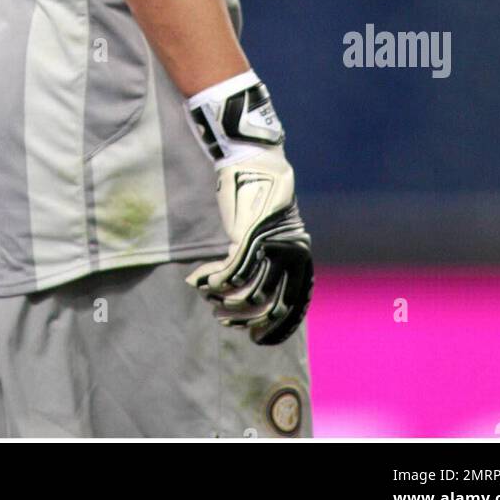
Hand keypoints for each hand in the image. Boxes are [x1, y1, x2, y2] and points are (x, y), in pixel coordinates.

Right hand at [185, 144, 313, 344]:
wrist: (253, 162)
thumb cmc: (261, 198)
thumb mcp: (272, 233)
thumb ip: (270, 261)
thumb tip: (254, 299)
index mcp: (301, 258)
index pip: (293, 307)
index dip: (273, 328)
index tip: (254, 337)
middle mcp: (290, 256)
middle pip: (266, 306)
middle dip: (241, 318)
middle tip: (221, 317)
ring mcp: (269, 248)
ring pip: (244, 294)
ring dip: (221, 300)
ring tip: (208, 295)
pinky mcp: (247, 238)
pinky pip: (228, 274)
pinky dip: (210, 281)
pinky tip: (198, 280)